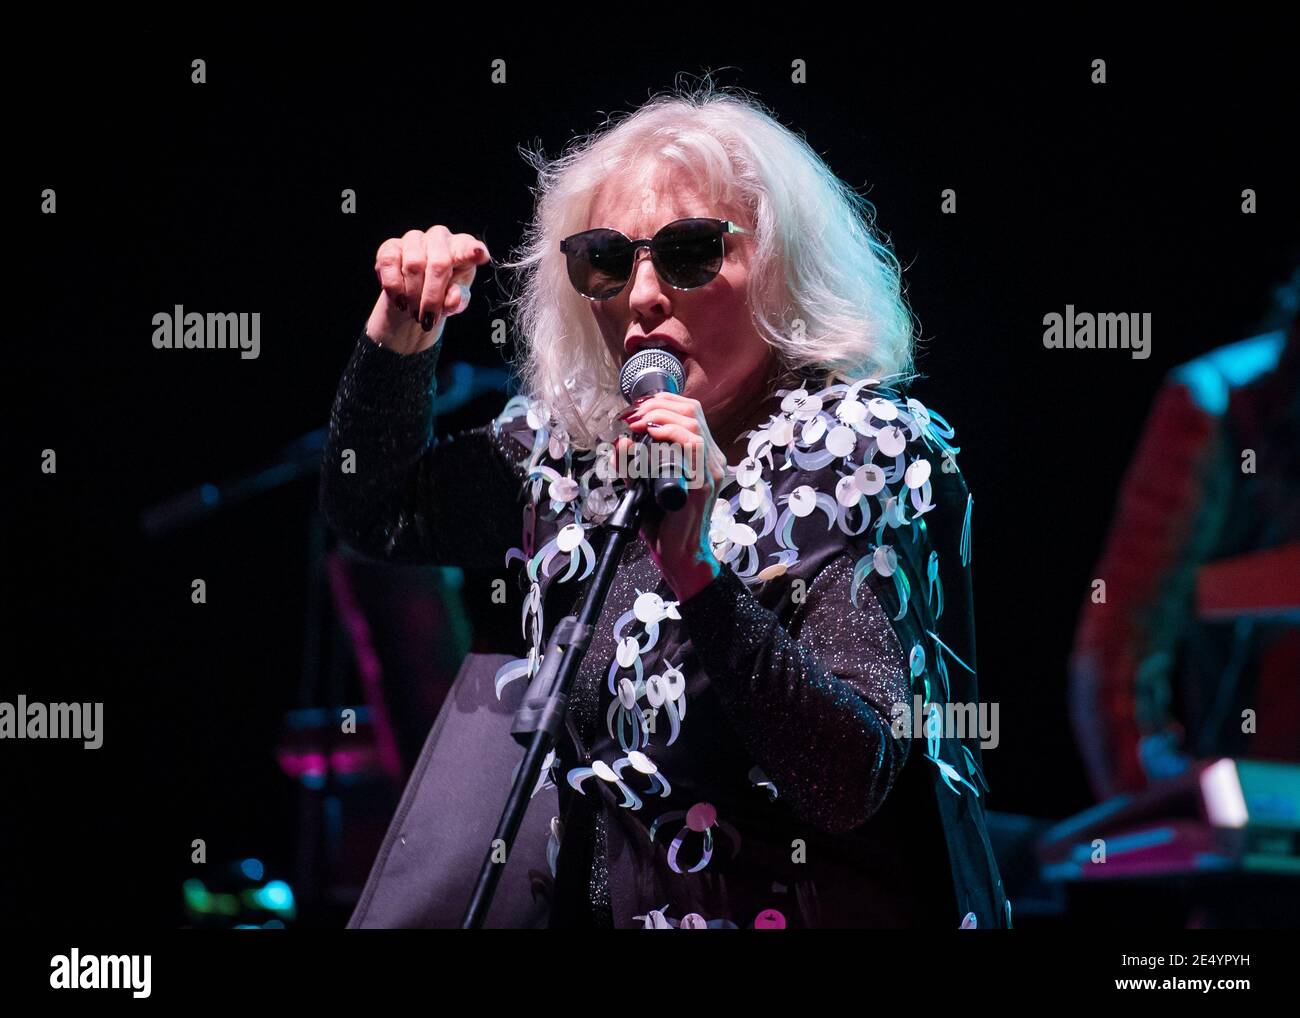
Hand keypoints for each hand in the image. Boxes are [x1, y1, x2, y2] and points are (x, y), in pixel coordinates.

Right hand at [365, 226, 490, 355]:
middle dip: (432, 296)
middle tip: (428, 318)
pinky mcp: (391, 246)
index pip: (468, 247)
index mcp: (462, 248)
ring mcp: (414, 239)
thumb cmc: (443, 293)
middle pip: (439, 263)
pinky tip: (400, 301)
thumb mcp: (455, 300)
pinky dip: (395, 288)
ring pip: (414, 265)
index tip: (479, 255)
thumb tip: (452, 298)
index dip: (472, 251)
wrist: (415, 297)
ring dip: (413, 296)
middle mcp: (439, 237)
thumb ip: (458, 300)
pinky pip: (390, 264)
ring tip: (415, 313)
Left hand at [612, 392, 728, 600]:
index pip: (690, 412)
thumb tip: (622, 440)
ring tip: (638, 422)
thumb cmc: (662, 523)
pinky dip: (671, 433)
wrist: (677, 554)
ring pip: (693, 422)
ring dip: (660, 415)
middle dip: (657, 404)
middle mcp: (711, 458)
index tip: (635, 410)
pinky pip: (694, 445)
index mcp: (702, 455)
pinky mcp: (705, 482)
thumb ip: (632, 465)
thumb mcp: (641, 485)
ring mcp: (712, 469)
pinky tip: (653, 433)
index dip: (662, 403)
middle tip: (631, 415)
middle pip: (692, 409)